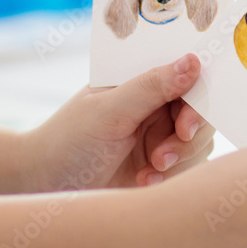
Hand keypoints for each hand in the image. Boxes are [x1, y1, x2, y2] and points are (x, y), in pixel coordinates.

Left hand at [25, 54, 215, 190]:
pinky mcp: (163, 165)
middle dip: (188, 136)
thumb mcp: (109, 112)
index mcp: (142, 80)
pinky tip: (144, 181)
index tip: (187, 124)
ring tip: (150, 169)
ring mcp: (161, 135)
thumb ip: (151, 87)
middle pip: (201, 112)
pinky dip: (172, 177)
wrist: (45, 186)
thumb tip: (194, 61)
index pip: (187, 76)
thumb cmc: (68, 141)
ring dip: (180, 159)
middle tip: (164, 155)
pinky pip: (189, 167)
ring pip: (200, 142)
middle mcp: (156, 104)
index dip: (197, 98)